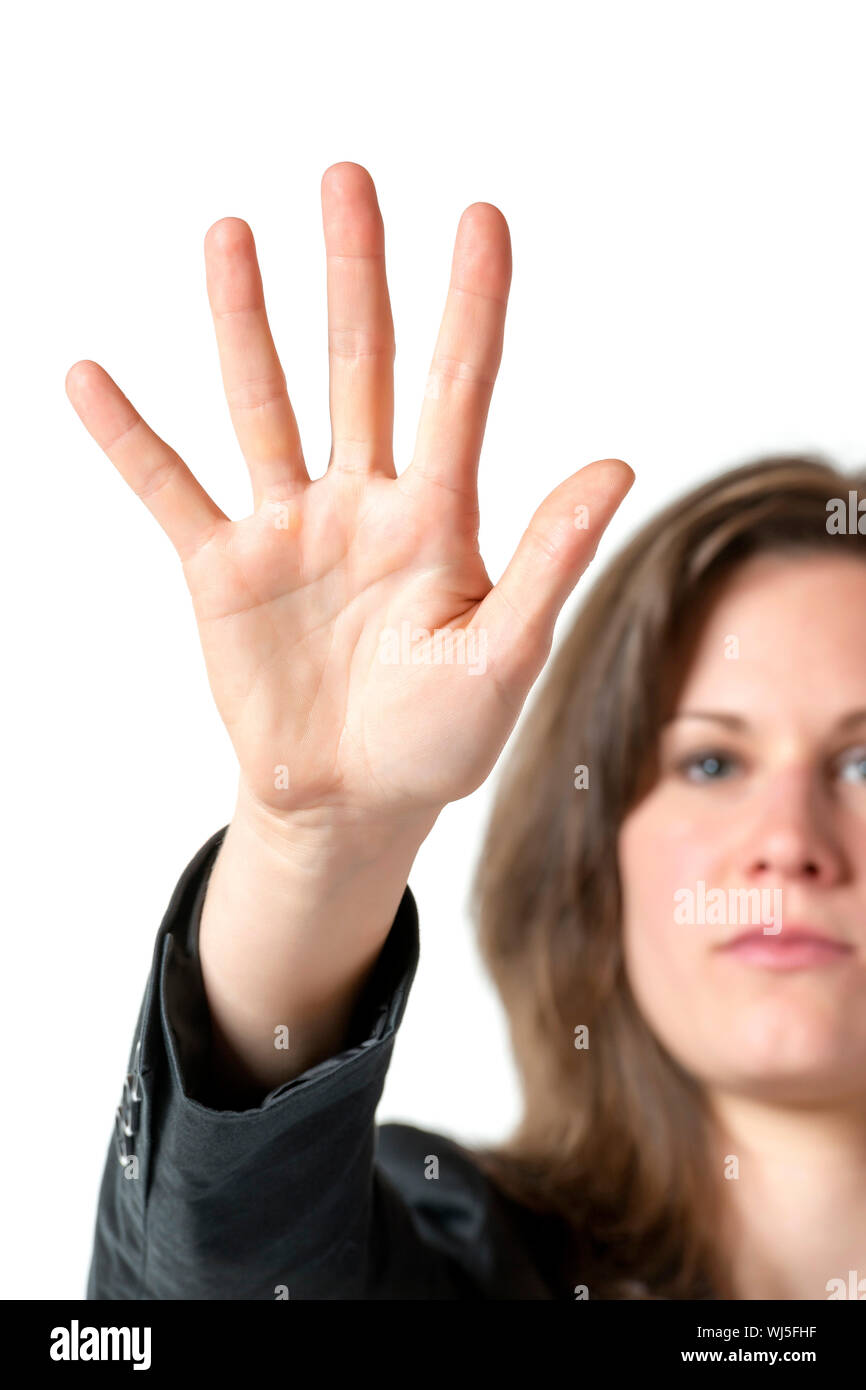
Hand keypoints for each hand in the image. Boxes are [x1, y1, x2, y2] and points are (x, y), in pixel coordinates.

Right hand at [66, 163, 633, 826]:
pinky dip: (130, 439)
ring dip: (243, 322)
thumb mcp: (503, 656)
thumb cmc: (439, 738)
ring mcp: (289, 529)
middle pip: (359, 368)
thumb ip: (549, 561)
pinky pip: (168, 490)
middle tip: (347, 178)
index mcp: (440, 519)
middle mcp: (363, 503)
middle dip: (354, 276)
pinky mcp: (222, 569)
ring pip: (262, 405)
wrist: (353, 801)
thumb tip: (617, 464)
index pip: (460, 390)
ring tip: (230, 233)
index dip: (473, 304)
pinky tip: (91, 378)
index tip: (482, 217)